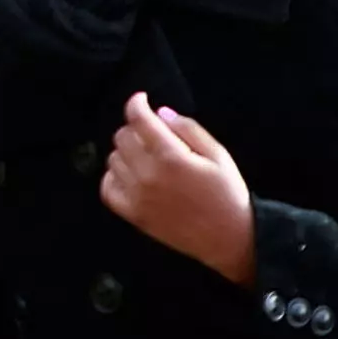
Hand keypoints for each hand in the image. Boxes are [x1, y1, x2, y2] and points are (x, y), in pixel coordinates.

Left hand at [101, 91, 257, 285]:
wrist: (230, 239)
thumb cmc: (228, 194)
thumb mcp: (218, 154)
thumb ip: (188, 129)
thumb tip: (160, 113)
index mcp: (171, 157)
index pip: (138, 119)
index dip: (136, 103)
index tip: (142, 100)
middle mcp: (148, 175)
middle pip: (122, 137)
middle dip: (135, 128)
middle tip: (153, 133)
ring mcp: (137, 197)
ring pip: (113, 160)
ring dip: (126, 151)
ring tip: (147, 156)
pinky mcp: (133, 215)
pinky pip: (107, 188)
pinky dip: (114, 177)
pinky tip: (131, 175)